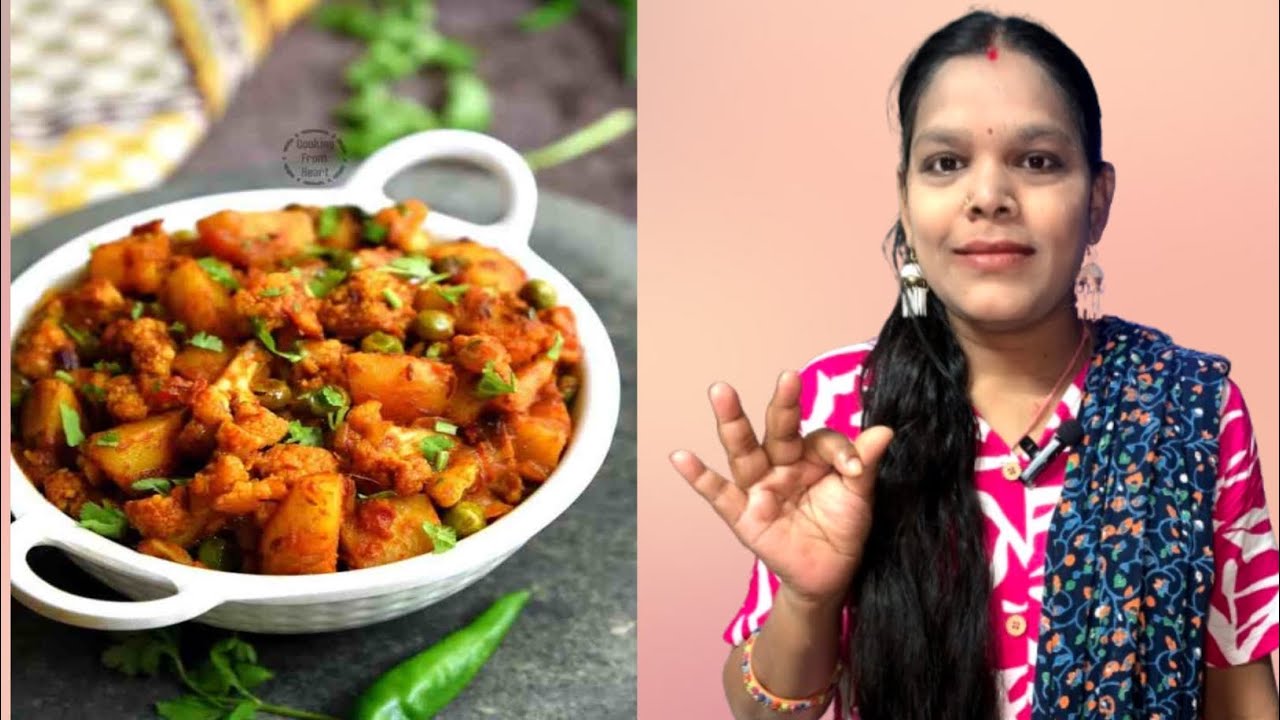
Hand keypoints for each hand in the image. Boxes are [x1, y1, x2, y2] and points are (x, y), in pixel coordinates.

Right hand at [672, 371, 893, 605]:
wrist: (830, 575)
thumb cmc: (842, 528)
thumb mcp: (857, 495)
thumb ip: (861, 462)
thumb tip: (884, 430)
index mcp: (810, 456)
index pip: (821, 439)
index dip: (840, 451)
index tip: (854, 469)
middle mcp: (781, 464)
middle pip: (778, 429)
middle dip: (783, 404)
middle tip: (788, 377)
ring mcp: (759, 487)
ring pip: (744, 451)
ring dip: (732, 422)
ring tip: (721, 392)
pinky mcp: (743, 515)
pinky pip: (718, 494)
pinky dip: (698, 476)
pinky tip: (681, 457)